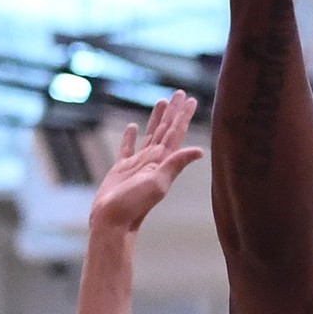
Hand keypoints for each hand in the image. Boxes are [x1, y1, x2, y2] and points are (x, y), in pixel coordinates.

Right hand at [90, 92, 204, 234]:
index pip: (175, 132)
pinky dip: (131, 137)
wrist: (113, 220)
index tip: (189, 99)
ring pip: (150, 135)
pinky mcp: (122, 169)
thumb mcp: (157, 183)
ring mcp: (138, 163)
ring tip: (161, 102)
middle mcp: (154, 160)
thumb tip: (199, 151)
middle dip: (173, 111)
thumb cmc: (134, 205)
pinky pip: (128, 148)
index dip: (182, 115)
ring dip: (156, 119)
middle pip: (166, 129)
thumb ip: (176, 165)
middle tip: (179, 93)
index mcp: (163, 161)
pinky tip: (133, 127)